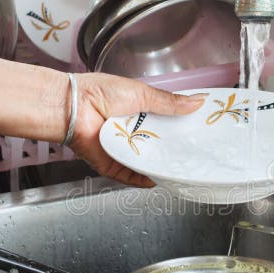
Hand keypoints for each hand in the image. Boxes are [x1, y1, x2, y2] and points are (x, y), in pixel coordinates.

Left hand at [69, 73, 205, 186]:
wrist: (73, 107)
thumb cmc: (100, 93)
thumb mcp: (142, 94)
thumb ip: (170, 102)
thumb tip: (197, 101)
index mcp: (138, 113)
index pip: (165, 125)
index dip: (181, 129)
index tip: (200, 133)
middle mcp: (130, 133)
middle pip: (157, 146)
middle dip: (174, 150)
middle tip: (196, 153)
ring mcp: (121, 150)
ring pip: (146, 162)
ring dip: (161, 165)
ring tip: (181, 167)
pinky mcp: (112, 165)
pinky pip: (131, 176)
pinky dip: (143, 179)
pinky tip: (158, 179)